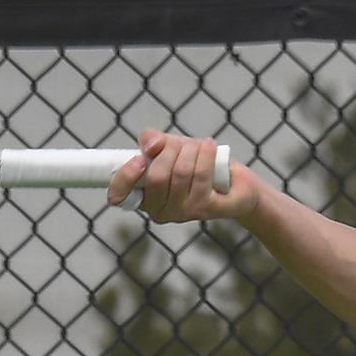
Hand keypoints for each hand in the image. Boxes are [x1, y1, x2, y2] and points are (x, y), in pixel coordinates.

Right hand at [107, 128, 259, 222]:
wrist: (236, 184)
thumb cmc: (196, 166)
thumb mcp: (170, 148)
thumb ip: (153, 141)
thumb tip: (149, 143)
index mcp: (144, 198)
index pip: (119, 197)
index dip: (124, 177)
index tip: (139, 159)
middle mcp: (160, 211)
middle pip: (156, 176)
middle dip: (170, 150)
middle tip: (183, 143)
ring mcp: (183, 213)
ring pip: (180, 173)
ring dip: (191, 149)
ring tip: (201, 145)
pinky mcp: (206, 209)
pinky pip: (201, 176)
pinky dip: (205, 154)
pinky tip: (209, 146)